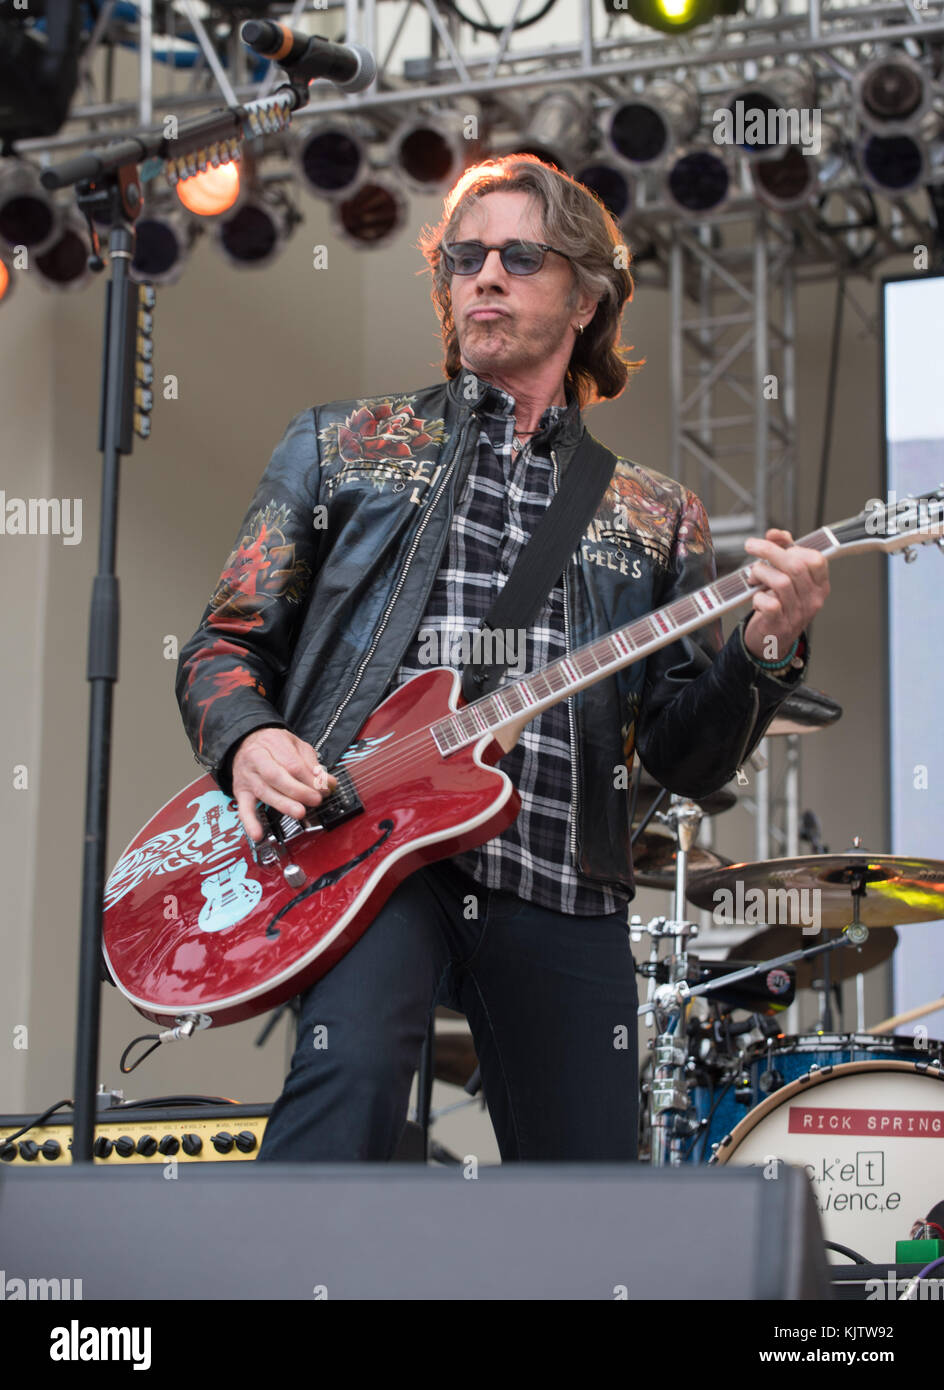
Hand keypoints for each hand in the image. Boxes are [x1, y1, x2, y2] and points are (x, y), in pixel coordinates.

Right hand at [232, 727, 337, 842]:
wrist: (245, 743)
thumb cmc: (273, 745)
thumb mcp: (295, 744)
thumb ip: (311, 763)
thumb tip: (327, 782)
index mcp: (272, 743)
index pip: (293, 763)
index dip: (310, 778)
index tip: (324, 788)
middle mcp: (256, 760)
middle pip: (277, 777)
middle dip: (298, 791)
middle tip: (315, 800)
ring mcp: (248, 777)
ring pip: (264, 792)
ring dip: (284, 805)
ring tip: (300, 812)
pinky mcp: (241, 792)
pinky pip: (244, 809)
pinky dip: (250, 823)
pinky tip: (258, 834)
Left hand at [742, 528, 829, 662]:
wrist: (773, 640)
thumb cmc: (780, 604)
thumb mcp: (788, 578)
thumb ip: (785, 553)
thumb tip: (775, 534)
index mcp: (819, 585)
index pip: (816, 559)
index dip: (793, 545)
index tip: (773, 540)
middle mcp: (812, 599)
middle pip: (796, 566)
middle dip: (769, 551)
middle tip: (751, 545)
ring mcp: (798, 613)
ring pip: (781, 582)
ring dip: (761, 572)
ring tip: (753, 575)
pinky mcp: (780, 624)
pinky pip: (770, 604)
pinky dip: (758, 596)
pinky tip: (756, 596)